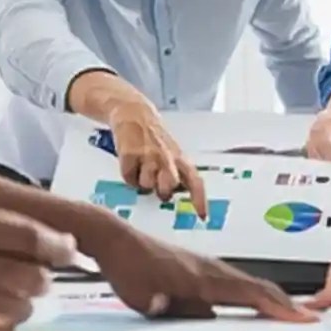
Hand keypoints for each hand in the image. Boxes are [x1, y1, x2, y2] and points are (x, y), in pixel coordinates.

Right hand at [0, 207, 74, 330]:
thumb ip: (3, 228)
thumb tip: (65, 242)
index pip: (31, 236)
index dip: (59, 248)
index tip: (69, 254)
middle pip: (34, 277)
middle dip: (39, 282)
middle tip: (27, 282)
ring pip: (22, 309)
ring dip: (21, 308)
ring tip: (4, 302)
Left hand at [92, 223, 316, 322]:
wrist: (113, 237)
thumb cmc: (126, 267)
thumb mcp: (146, 297)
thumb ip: (176, 308)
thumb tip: (204, 318)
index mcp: (202, 278)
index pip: (250, 294)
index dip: (279, 308)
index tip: (305, 318)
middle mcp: (210, 269)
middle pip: (257, 286)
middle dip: (285, 303)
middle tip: (311, 318)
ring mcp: (205, 265)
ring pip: (246, 282)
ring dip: (270, 296)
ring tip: (290, 311)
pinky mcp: (197, 266)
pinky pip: (233, 280)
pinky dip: (251, 291)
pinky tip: (251, 300)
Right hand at [110, 101, 205, 216]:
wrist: (133, 113)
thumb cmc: (155, 140)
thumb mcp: (172, 154)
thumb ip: (178, 174)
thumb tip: (178, 194)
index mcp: (180, 158)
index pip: (195, 181)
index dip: (200, 200)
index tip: (202, 217)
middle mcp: (166, 157)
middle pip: (168, 187)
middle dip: (162, 191)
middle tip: (156, 183)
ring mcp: (147, 155)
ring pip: (145, 185)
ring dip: (142, 182)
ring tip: (141, 167)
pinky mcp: (129, 154)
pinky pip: (129, 179)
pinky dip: (129, 176)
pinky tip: (131, 164)